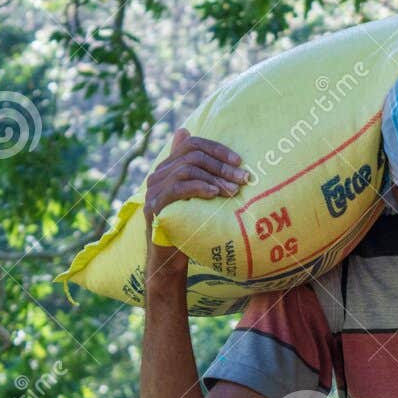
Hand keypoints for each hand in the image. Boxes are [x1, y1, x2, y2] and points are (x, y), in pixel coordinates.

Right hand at [142, 129, 250, 286]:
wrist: (170, 257)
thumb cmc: (188, 224)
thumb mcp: (198, 195)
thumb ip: (201, 173)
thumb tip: (198, 141)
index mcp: (167, 167)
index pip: (192, 144)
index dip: (216, 149)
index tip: (238, 161)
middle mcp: (157, 174)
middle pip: (192, 156)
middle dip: (221, 166)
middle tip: (244, 178)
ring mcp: (153, 190)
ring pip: (187, 170)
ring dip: (215, 178)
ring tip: (234, 190)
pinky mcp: (154, 206)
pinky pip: (177, 188)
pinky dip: (199, 188)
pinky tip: (215, 194)